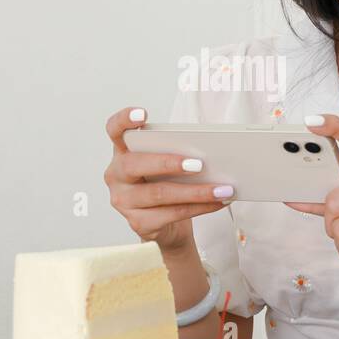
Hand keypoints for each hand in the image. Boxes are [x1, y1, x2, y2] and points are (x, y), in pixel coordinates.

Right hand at [104, 106, 234, 253]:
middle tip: (199, 164)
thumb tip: (211, 152)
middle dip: (168, 163)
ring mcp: (123, 201)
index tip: (142, 114)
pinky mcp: (138, 223)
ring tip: (223, 189)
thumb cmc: (166, 183)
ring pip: (159, 194)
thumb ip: (176, 153)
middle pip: (135, 164)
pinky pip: (172, 214)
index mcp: (122, 152)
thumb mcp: (167, 165)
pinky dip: (199, 208)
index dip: (124, 120)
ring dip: (196, 191)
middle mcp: (116, 175)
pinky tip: (217, 202)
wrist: (166, 224)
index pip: (115, 130)